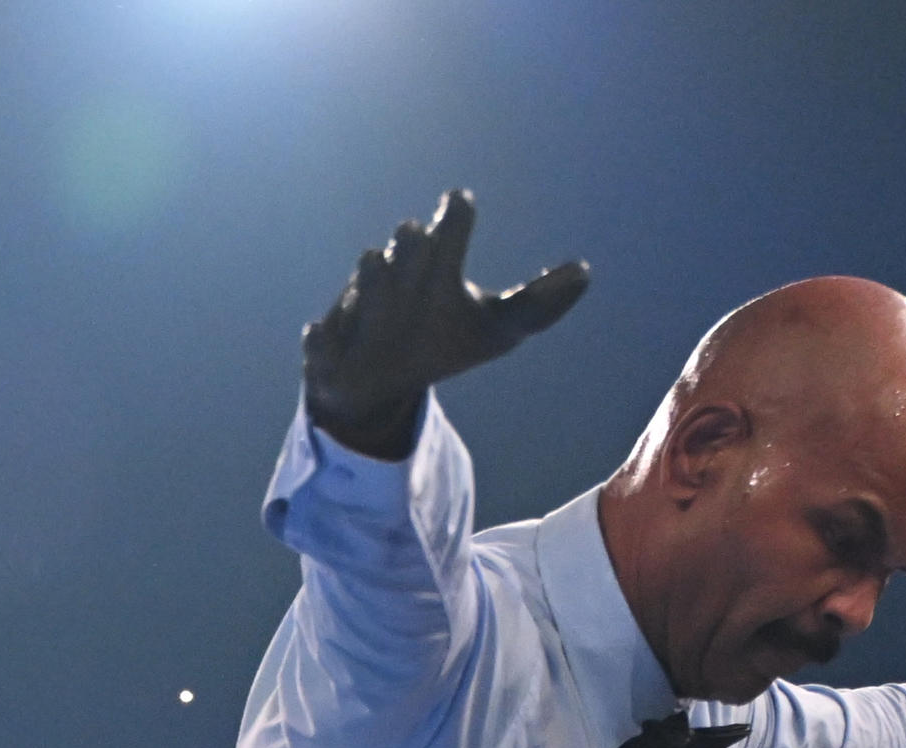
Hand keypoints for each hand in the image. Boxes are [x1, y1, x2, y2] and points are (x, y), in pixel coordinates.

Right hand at [300, 189, 587, 458]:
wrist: (379, 384)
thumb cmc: (441, 341)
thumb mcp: (498, 329)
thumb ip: (538, 304)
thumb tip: (585, 272)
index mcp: (435, 266)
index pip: (451, 227)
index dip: (455, 215)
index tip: (457, 204)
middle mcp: (398, 280)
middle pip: (407, 246)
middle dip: (414, 241)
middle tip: (419, 234)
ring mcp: (362, 316)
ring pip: (365, 286)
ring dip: (373, 282)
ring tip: (378, 274)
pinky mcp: (331, 355)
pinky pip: (320, 344)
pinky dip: (322, 340)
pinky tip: (321, 334)